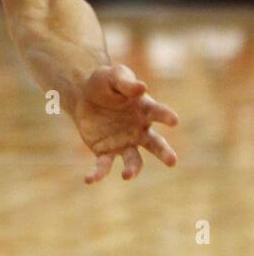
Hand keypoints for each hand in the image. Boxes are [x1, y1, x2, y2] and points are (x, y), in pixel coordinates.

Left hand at [71, 64, 178, 183]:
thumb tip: (142, 87)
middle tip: (172, 161)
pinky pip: (103, 165)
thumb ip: (126, 82)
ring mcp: (124, 142)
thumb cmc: (105, 83)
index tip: (173, 120)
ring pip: (133, 159)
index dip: (166, 116)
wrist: (83, 94)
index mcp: (146, 110)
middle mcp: (139, 130)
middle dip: (164, 153)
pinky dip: (97, 173)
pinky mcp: (105, 151)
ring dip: (132, 169)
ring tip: (127, 175)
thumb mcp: (113, 76)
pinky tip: (89, 179)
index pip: (159, 113)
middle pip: (155, 144)